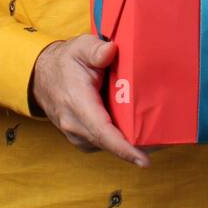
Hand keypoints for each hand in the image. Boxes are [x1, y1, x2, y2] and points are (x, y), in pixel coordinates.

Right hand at [29, 35, 152, 167]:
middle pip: (108, 143)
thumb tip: (110, 51)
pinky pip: (102, 143)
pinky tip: (136, 135)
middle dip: (136, 148)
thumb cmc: (65, 62)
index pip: (102, 131)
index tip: (144, 160)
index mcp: (77, 102)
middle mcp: (74, 124)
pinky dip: (119, 142)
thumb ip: (95, 49)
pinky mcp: (80, 137)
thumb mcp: (80, 47)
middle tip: (165, 145)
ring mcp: (75, 134)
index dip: (123, 148)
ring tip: (156, 140)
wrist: (42, 76)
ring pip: (106, 145)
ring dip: (129, 146)